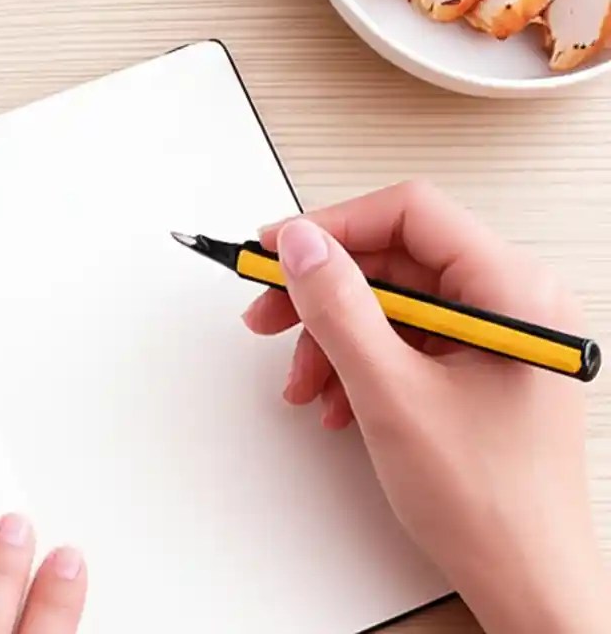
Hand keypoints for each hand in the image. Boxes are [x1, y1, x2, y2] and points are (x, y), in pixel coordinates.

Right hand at [243, 181, 608, 632]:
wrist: (528, 582)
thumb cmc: (492, 503)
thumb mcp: (392, 393)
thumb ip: (340, 307)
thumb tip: (301, 245)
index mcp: (514, 290)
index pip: (411, 212)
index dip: (333, 225)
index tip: (275, 250)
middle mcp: (514, 302)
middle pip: (396, 260)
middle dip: (323, 294)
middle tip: (267, 315)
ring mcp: (498, 337)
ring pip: (392, 306)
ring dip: (334, 339)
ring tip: (303, 384)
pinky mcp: (480, 369)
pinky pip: (405, 342)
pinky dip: (359, 365)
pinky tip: (336, 402)